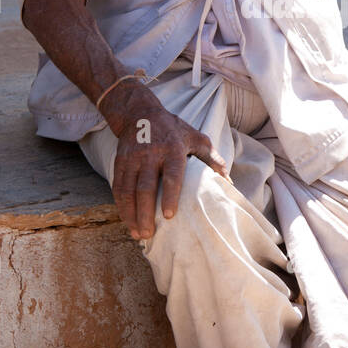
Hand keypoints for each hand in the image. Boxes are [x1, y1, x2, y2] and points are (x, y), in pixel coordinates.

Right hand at [104, 82, 228, 241]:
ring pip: (128, 190)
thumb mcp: (196, 138)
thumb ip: (212, 159)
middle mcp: (150, 154)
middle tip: (149, 233)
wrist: (140, 114)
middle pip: (146, 187)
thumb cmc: (174, 130)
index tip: (169, 215)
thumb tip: (228, 181)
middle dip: (146, 212)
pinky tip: (127, 220)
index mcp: (173, 149)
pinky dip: (121, 206)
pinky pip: (118, 187)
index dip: (170, 195)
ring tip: (138, 233)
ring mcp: (133, 158)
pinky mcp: (120, 162)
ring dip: (131, 213)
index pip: (172, 174)